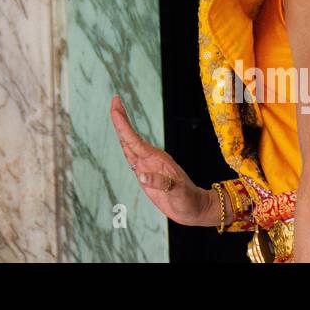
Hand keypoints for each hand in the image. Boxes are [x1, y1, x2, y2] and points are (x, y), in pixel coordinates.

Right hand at [110, 95, 210, 225]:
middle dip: (122, 120)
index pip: (135, 140)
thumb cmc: (189, 200)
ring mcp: (148, 166)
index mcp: (157, 159)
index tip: (116, 108)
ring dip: (121, 130)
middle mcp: (150, 159)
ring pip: (130, 145)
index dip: (123, 125)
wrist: (194, 208)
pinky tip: (122, 139)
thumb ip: (162, 183)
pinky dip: (125, 146)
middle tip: (114, 101)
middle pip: (130, 138)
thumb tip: (141, 175)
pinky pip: (132, 158)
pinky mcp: (145, 175)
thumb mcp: (179, 192)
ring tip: (115, 113)